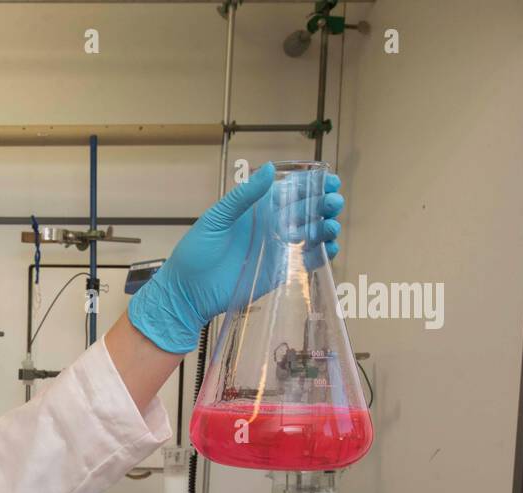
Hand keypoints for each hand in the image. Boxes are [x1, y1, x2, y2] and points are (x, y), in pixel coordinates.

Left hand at [127, 162, 344, 353]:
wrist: (187, 293)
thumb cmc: (195, 253)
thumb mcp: (216, 219)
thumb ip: (243, 197)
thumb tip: (269, 168)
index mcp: (256, 210)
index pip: (291, 192)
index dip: (312, 185)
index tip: (330, 180)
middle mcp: (271, 227)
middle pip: (306, 211)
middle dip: (324, 204)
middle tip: (334, 203)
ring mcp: (277, 249)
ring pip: (311, 234)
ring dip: (326, 228)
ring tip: (332, 226)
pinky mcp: (280, 272)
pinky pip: (307, 261)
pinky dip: (322, 254)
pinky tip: (330, 249)